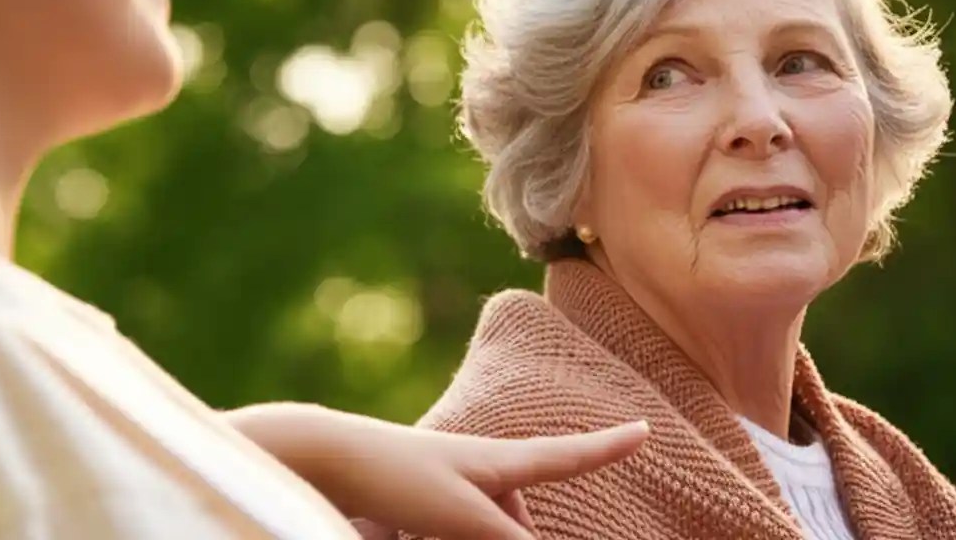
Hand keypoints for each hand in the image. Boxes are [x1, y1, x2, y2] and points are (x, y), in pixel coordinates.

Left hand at [227, 403, 648, 539]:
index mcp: (494, 463)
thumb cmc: (392, 477)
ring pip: (466, 535)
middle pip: (507, 526)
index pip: (564, 456)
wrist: (312, 456)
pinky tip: (386, 528)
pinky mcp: (403, 509)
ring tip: (409, 525)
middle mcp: (470, 472)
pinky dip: (421, 538)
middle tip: (433, 527)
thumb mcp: (465, 518)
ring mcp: (436, 491)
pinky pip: (434, 536)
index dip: (606, 448)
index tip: (642, 427)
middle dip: (494, 536)